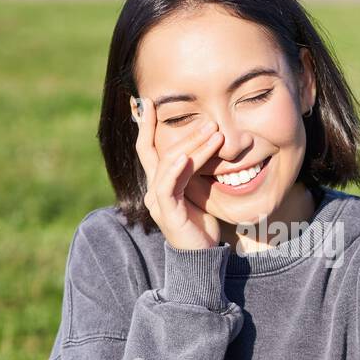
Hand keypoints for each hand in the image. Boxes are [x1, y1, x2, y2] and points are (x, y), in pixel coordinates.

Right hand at [134, 95, 225, 250]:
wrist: (201, 258)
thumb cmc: (202, 224)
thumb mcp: (199, 191)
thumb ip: (195, 170)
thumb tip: (209, 140)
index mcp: (159, 183)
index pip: (148, 148)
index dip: (146, 125)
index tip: (147, 102)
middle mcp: (154, 190)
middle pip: (159, 152)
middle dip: (181, 132)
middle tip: (207, 119)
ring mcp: (158, 202)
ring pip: (169, 165)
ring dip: (191, 146)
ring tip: (213, 133)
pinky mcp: (168, 213)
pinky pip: (167, 187)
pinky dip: (176, 170)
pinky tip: (187, 158)